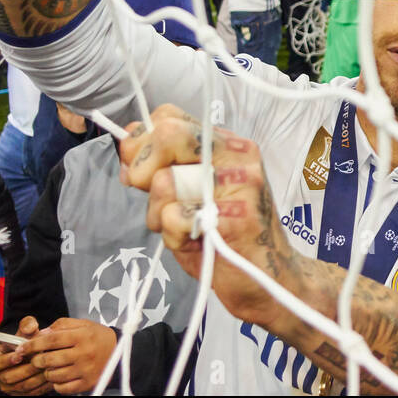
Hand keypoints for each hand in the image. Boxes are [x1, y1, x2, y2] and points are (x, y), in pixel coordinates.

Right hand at [0, 315, 52, 395]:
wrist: (31, 356)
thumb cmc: (25, 342)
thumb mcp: (24, 332)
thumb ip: (26, 326)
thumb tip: (30, 327)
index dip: (6, 360)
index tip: (19, 355)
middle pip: (10, 377)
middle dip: (26, 368)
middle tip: (40, 361)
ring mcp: (10, 389)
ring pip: (23, 386)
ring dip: (36, 377)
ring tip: (49, 367)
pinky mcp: (22, 395)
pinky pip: (33, 393)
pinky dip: (43, 385)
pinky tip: (53, 375)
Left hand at [25, 317, 117, 394]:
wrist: (120, 353)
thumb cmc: (97, 337)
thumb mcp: (83, 324)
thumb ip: (61, 325)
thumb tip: (41, 334)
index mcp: (82, 336)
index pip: (51, 340)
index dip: (33, 344)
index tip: (22, 348)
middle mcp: (84, 353)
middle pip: (50, 360)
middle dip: (37, 361)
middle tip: (36, 360)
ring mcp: (85, 370)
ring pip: (54, 375)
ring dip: (47, 372)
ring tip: (51, 367)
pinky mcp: (87, 383)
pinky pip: (62, 388)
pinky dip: (57, 384)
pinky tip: (60, 377)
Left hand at [120, 104, 296, 330]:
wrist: (270, 281)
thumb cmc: (226, 237)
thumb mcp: (192, 193)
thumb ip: (164, 166)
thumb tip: (126, 143)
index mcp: (227, 143)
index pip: (169, 116)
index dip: (142, 142)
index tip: (140, 170)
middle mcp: (238, 154)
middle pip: (167, 135)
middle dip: (142, 168)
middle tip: (151, 196)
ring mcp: (241, 183)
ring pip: (164, 181)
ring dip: (157, 215)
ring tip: (182, 228)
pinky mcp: (237, 217)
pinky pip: (175, 217)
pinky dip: (174, 236)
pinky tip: (196, 242)